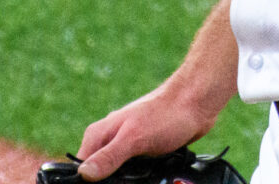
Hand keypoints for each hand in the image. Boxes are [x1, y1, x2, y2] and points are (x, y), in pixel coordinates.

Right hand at [73, 84, 222, 181]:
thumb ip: (109, 157)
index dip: (92, 182)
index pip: (82, 169)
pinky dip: (145, 176)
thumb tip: (84, 174)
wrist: (196, 103)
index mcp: (99, 135)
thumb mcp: (134, 139)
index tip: (114, 182)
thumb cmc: (166, 114)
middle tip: (137, 176)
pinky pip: (138, 172)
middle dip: (117, 181)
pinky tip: (155, 172)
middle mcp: (110, 139)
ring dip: (133, 180)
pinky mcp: (143, 150)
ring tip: (148, 173)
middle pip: (102, 175)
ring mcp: (127, 144)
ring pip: (121, 175)